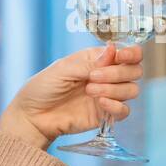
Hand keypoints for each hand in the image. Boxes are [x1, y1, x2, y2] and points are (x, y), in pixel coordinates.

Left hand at [0, 44, 142, 149]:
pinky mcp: (104, 115)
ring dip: (114, 89)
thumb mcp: (62, 69)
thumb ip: (89, 62)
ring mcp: (106, 95)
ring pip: (132, 90)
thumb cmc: (42, 88)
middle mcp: (106, 76)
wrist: (31, 116)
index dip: (131, 54)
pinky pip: (124, 111)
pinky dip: (116, 106)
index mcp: (96, 60)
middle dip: (117, 73)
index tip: (120, 58)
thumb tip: (113, 49)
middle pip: (134, 71)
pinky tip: (100, 103)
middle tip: (92, 78)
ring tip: (89, 91)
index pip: (128, 54)